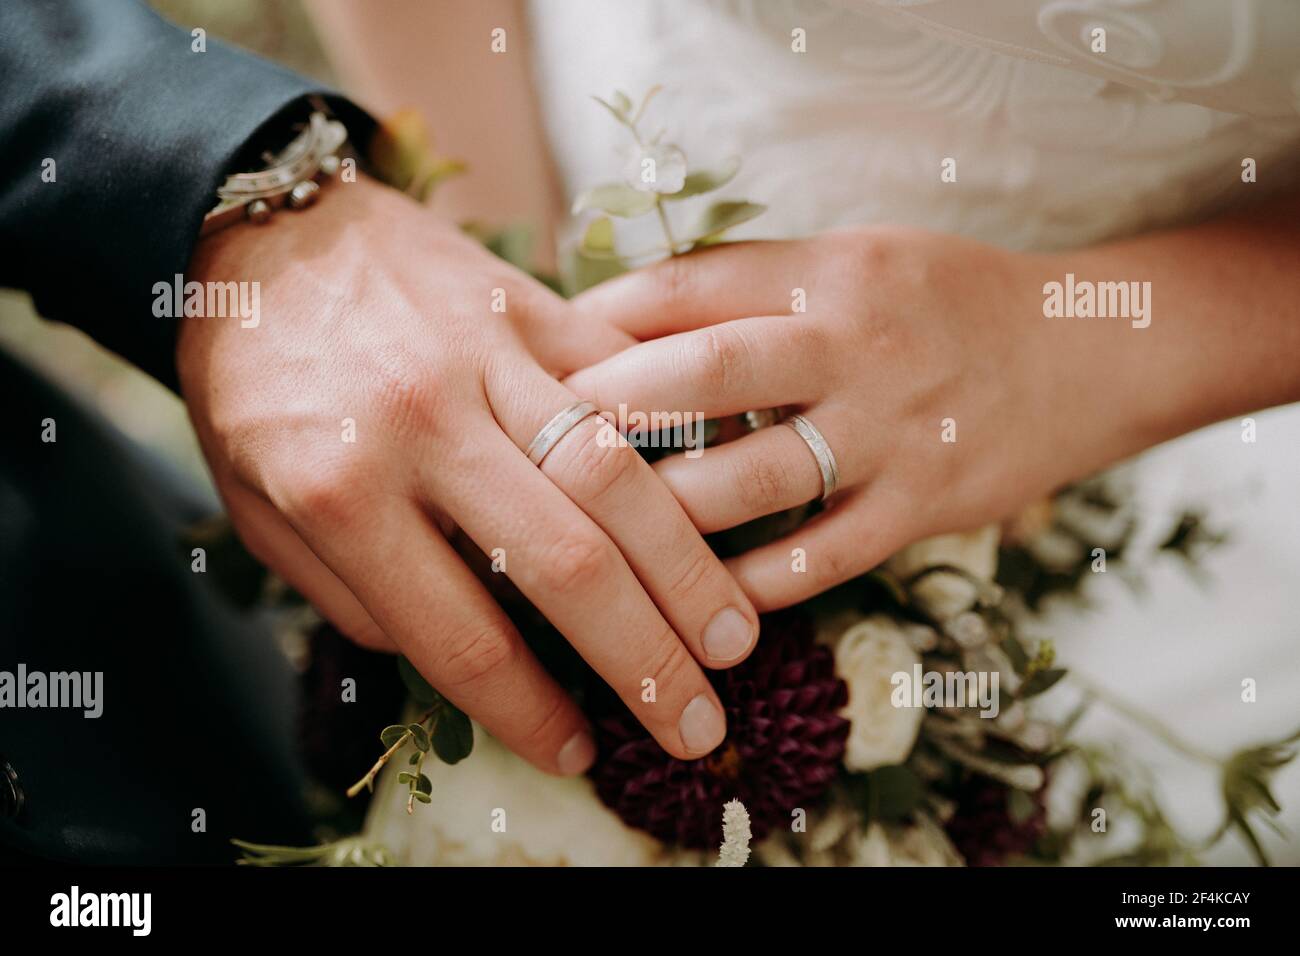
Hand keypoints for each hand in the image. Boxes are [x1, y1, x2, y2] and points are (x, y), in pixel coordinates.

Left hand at [179, 175, 759, 770]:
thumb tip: (459, 654)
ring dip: (688, 570)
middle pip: (567, 564)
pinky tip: (719, 510)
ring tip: (734, 638)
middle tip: (697, 724)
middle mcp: (425, 427)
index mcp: (340, 493)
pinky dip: (678, 450)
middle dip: (645, 660)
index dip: (529, 711)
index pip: (460, 636)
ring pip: (619, 476)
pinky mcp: (531, 309)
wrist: (265, 233)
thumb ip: (351, 594)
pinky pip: (623, 386)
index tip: (578, 752)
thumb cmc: (254, 383)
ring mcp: (488, 359)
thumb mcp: (256, 508)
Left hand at [565, 227, 1143, 609]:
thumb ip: (749, 285)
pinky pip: (818, 558)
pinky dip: (748, 584)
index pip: (692, 285)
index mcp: (830, 273)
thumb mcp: (853, 259)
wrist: (1083, 352)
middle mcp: (857, 346)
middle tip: (537, 440)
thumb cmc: (942, 301)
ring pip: (752, 479)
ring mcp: (891, 433)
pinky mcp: (922, 507)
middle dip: (612, 407)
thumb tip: (615, 315)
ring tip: (592, 529)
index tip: (540, 350)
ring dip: (662, 508)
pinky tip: (691, 596)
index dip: (603, 318)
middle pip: (708, 372)